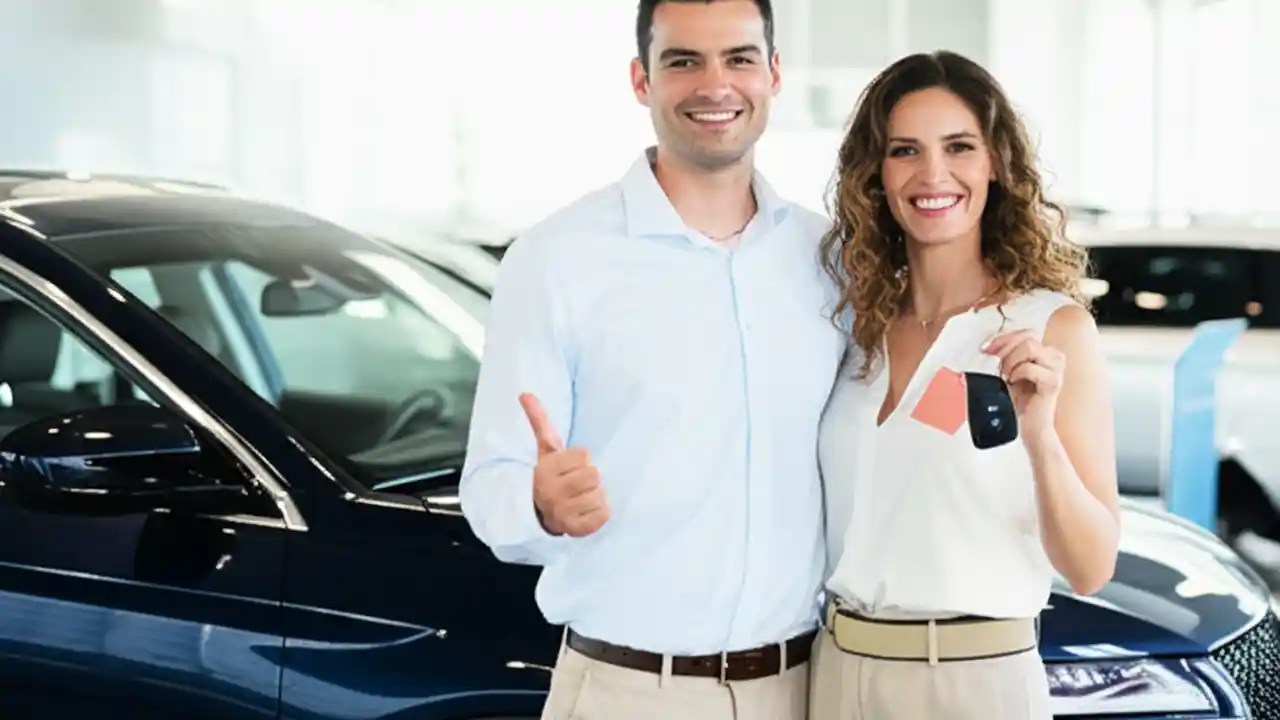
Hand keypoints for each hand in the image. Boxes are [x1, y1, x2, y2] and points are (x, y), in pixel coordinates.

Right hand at [520, 393, 609, 536]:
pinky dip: (600, 513)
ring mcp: (563, 513)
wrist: (538, 513)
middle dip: (590, 478)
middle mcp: (552, 493)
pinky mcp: (576, 529)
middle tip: (578, 483)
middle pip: (594, 475)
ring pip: (601, 496)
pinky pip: (604, 515)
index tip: (569, 467)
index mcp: (545, 471)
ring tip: (581, 498)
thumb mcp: (544, 450)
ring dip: (596, 496)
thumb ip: (538, 421)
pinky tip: (586, 511)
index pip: (584, 455)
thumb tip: (525, 393)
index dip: (580, 459)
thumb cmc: (549, 476)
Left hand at [983, 330, 1066, 444]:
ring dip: (1011, 361)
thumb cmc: (1019, 400)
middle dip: (1006, 349)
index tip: (987, 349)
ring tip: (1007, 376)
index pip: (1026, 332)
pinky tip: (1013, 383)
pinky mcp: (1053, 382)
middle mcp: (1055, 357)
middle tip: (997, 366)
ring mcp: (1057, 369)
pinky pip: (1029, 367)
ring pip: (1030, 347)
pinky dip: (1016, 373)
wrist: (1031, 427)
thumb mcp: (1009, 372)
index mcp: (1046, 352)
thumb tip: (987, 345)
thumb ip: (1005, 355)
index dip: (1005, 338)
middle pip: (1028, 336)